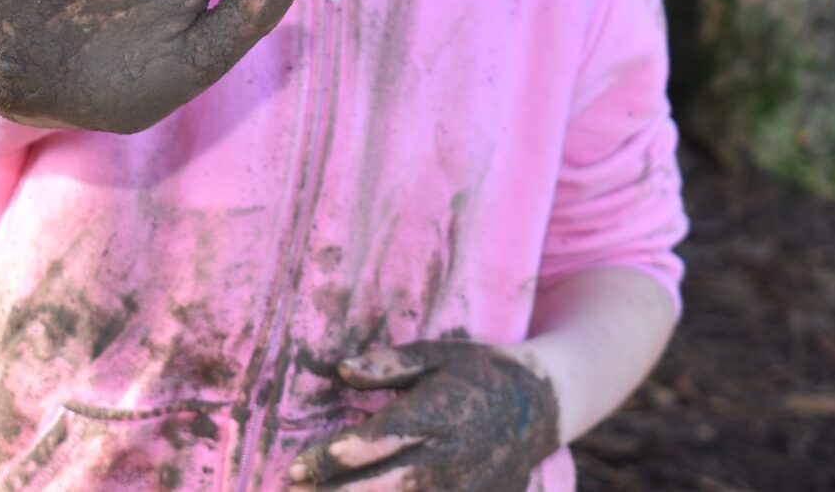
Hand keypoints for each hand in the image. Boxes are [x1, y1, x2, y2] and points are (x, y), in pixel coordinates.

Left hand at [286, 341, 560, 491]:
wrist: (538, 406)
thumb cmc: (478, 373)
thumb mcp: (438, 355)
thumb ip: (390, 365)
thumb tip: (342, 369)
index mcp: (440, 412)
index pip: (383, 439)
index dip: (337, 456)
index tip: (296, 467)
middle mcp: (451, 456)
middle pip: (387, 484)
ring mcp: (464, 487)